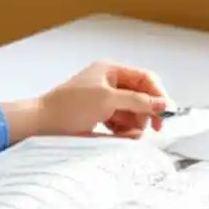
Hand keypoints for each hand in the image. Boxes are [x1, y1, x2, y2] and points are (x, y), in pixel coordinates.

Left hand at [0, 62, 168, 143]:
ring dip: (134, 125)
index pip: (145, 79)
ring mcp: (106, 102)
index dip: (158, 94)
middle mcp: (110, 85)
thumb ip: (138, 101)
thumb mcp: (107, 100)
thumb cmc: (68, 107)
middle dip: (145, 113)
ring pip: (134, 114)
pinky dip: (123, 132)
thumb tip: (162, 104)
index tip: (165, 112)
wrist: (42, 125)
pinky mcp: (101, 119)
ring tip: (124, 133)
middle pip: (142, 98)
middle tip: (152, 128)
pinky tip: (115, 136)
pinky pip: (122, 125)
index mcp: (111, 72)